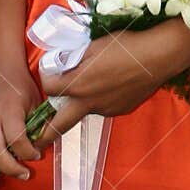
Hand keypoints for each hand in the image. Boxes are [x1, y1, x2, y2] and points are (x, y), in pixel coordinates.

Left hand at [36, 23, 188, 144]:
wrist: (157, 57)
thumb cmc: (125, 45)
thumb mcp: (92, 46)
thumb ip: (75, 59)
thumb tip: (66, 63)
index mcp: (78, 84)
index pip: (48, 88)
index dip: (45, 79)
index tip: (48, 73)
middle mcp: (88, 102)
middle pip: (58, 126)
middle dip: (43, 136)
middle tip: (32, 143)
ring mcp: (105, 109)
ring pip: (84, 110)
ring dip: (80, 104)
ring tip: (93, 84)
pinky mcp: (120, 110)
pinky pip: (104, 106)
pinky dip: (102, 98)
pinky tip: (113, 83)